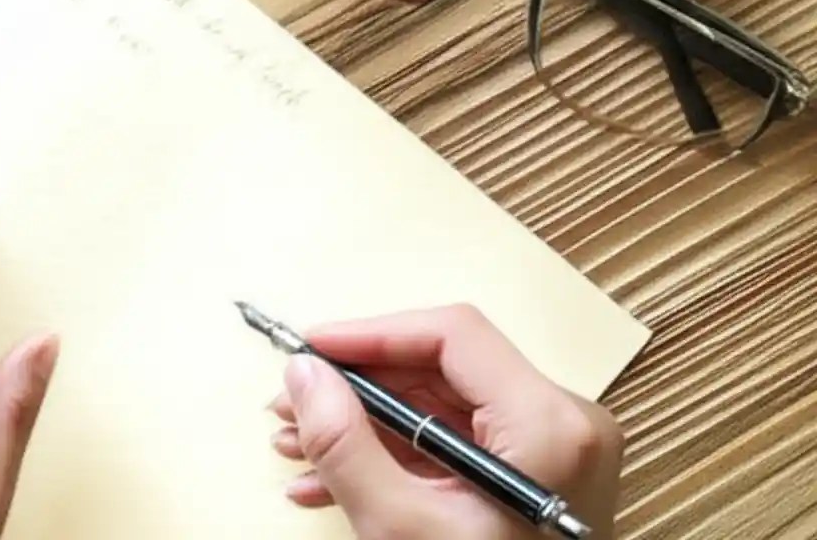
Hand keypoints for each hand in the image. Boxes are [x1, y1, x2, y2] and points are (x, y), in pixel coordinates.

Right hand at [269, 304, 622, 539]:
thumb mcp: (400, 526)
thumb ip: (345, 445)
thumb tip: (303, 375)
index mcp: (549, 424)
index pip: (451, 335)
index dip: (371, 335)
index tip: (308, 351)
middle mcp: (564, 422)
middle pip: (441, 369)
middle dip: (355, 389)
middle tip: (290, 405)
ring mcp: (553, 449)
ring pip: (440, 406)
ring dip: (363, 425)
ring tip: (296, 448)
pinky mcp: (534, 473)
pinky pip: (455, 443)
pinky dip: (395, 456)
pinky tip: (332, 479)